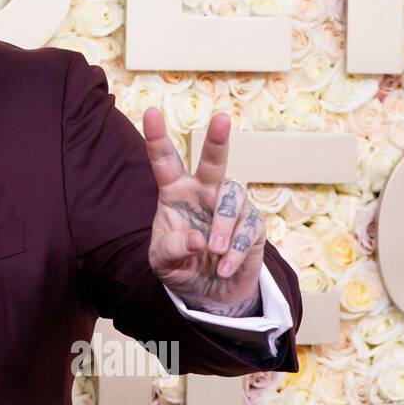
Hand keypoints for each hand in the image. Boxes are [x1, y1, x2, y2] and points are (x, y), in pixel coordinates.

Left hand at [141, 108, 265, 316]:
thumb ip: (172, 248)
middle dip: (217, 140)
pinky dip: (235, 252)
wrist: (209, 293)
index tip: (150, 111)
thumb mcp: (163, 262)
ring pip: (232, 199)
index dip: (157, 137)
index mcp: (175, 192)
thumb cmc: (180, 266)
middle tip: (222, 118)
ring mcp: (230, 206)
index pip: (165, 161)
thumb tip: (197, 238)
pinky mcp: (253, 224)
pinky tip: (224, 267)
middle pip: (213, 160)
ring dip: (222, 227)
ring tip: (213, 253)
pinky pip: (248, 230)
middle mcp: (204, 191)